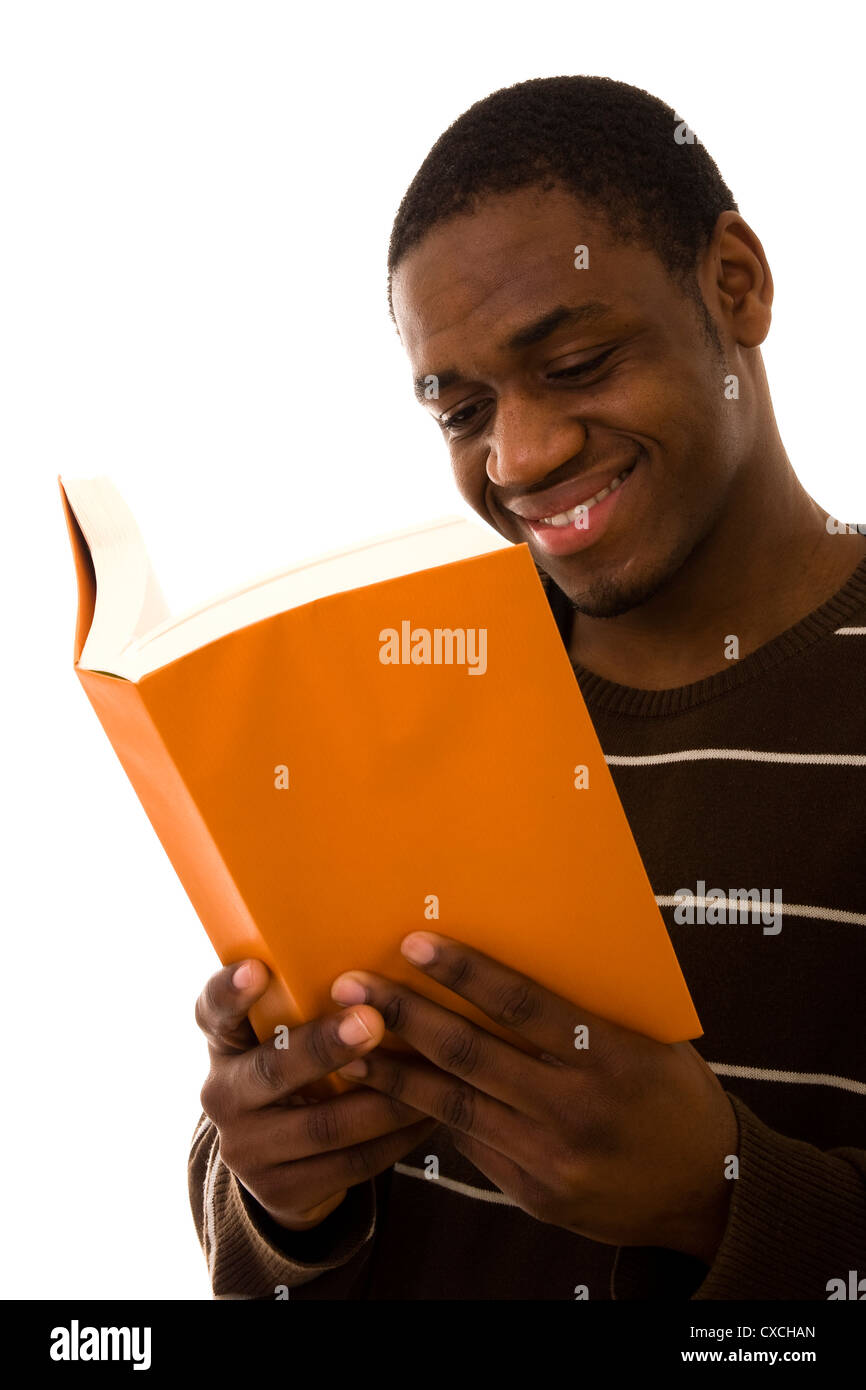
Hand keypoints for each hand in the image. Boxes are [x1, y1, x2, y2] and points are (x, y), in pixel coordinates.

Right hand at [195, 959, 437, 1231]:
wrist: (280, 1162)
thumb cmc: (299, 1067)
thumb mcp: (284, 1033)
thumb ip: (306, 1000)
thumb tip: (386, 949)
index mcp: (223, 1041)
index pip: (212, 1010)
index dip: (231, 991)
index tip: (256, 968)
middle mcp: (222, 1095)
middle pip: (272, 1071)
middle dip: (325, 1046)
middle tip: (372, 1020)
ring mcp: (247, 1150)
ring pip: (323, 1125)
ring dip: (384, 1098)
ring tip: (431, 1071)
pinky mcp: (281, 1192)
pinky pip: (349, 1164)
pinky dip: (395, 1139)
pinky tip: (430, 1115)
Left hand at [330, 933, 737, 1262]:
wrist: (708, 1192)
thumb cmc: (676, 1095)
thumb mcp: (648, 1039)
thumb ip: (585, 1011)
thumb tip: (510, 962)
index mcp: (609, 1058)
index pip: (522, 1006)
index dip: (464, 973)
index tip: (413, 943)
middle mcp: (575, 1111)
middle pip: (471, 1055)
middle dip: (404, 1016)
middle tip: (352, 986)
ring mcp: (551, 1160)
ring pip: (455, 1106)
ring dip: (395, 1071)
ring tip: (347, 1043)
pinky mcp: (534, 1194)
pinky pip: (473, 1144)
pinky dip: (433, 1113)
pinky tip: (395, 1089)